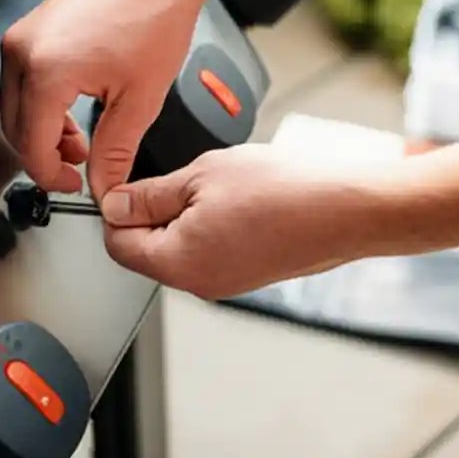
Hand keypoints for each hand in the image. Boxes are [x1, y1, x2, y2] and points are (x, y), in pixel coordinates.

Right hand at [0, 0, 207, 195]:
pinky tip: (73, 113)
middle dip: (44, 155)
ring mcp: (22, 36)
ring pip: (15, 106)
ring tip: (83, 142)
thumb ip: (114, 152)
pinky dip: (42, 105)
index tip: (73, 185)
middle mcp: (22, 51)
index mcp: (45, 72)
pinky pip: (21, 81)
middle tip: (80, 169)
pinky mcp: (30, 28)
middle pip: (15, 128)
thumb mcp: (139, 99)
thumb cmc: (154, 14)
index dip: (51, 175)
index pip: (30, 146)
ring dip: (42, 131)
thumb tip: (102, 186)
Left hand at [100, 144, 375, 298]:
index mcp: (177, 261)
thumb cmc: (283, 191)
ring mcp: (225, 282)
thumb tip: (116, 205)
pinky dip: (210, 224)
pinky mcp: (247, 274)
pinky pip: (210, 250)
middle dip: (152, 212)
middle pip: (147, 250)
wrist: (344, 209)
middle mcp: (199, 282)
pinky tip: (236, 199)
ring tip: (215, 184)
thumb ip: (149, 194)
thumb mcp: (201, 175)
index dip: (114, 210)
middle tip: (178, 176)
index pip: (117, 245)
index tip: (124, 184)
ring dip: (184, 215)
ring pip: (180, 248)